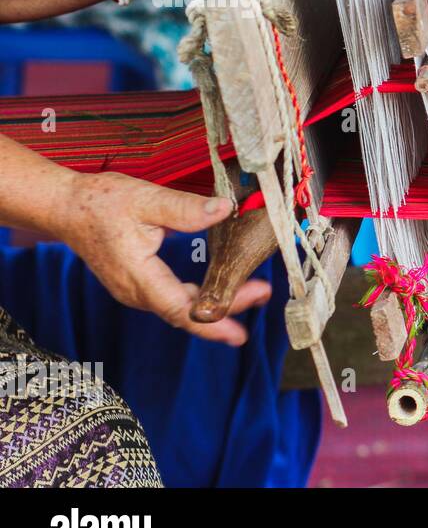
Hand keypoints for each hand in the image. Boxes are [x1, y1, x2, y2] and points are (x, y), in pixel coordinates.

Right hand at [56, 172, 270, 345]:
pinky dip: (199, 297)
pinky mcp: (138, 284)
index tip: (242, 328)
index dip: (215, 319)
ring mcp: (135, 290)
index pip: (181, 309)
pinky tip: (222, 289)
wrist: (65, 207)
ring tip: (252, 293)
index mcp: (138, 275)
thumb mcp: (146, 199)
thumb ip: (186, 208)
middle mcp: (135, 291)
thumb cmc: (99, 203)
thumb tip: (225, 209)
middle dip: (226, 311)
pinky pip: (173, 299)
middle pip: (186, 314)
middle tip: (263, 294)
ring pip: (180, 308)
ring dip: (214, 305)